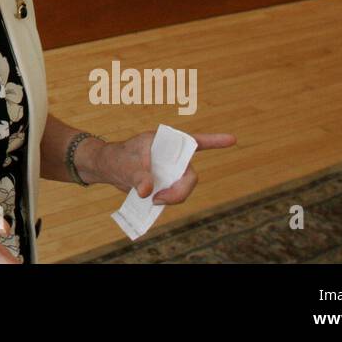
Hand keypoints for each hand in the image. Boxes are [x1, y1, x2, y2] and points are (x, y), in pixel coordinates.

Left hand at [97, 130, 235, 204]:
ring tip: (152, 200)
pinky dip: (168, 199)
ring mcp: (170, 170)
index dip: (214, 141)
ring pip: (183, 186)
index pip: (194, 141)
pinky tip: (155, 203)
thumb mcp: (125, 165)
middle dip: (180, 190)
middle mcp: (172, 156)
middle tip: (159, 200)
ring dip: (173, 196)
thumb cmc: (117, 158)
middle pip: (189, 175)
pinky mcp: (165, 182)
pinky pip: (174, 193)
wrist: (109, 168)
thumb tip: (147, 191)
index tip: (233, 139)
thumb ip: (137, 176)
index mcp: (166, 142)